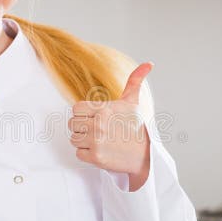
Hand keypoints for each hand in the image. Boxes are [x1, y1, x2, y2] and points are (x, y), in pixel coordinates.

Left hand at [69, 62, 152, 190]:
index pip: (75, 109)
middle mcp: (99, 124)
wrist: (147, 155)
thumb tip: (149, 63)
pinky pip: (78, 153)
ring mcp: (96, 141)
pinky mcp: (96, 157)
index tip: (93, 118)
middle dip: (82, 128)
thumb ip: (135, 81)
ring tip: (99, 141)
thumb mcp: (134, 103)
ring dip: (83, 141)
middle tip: (97, 131)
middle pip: (72, 124)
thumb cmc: (138, 127)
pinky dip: (87, 154)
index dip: (83, 114)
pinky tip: (101, 151)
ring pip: (74, 139)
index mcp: (104, 109)